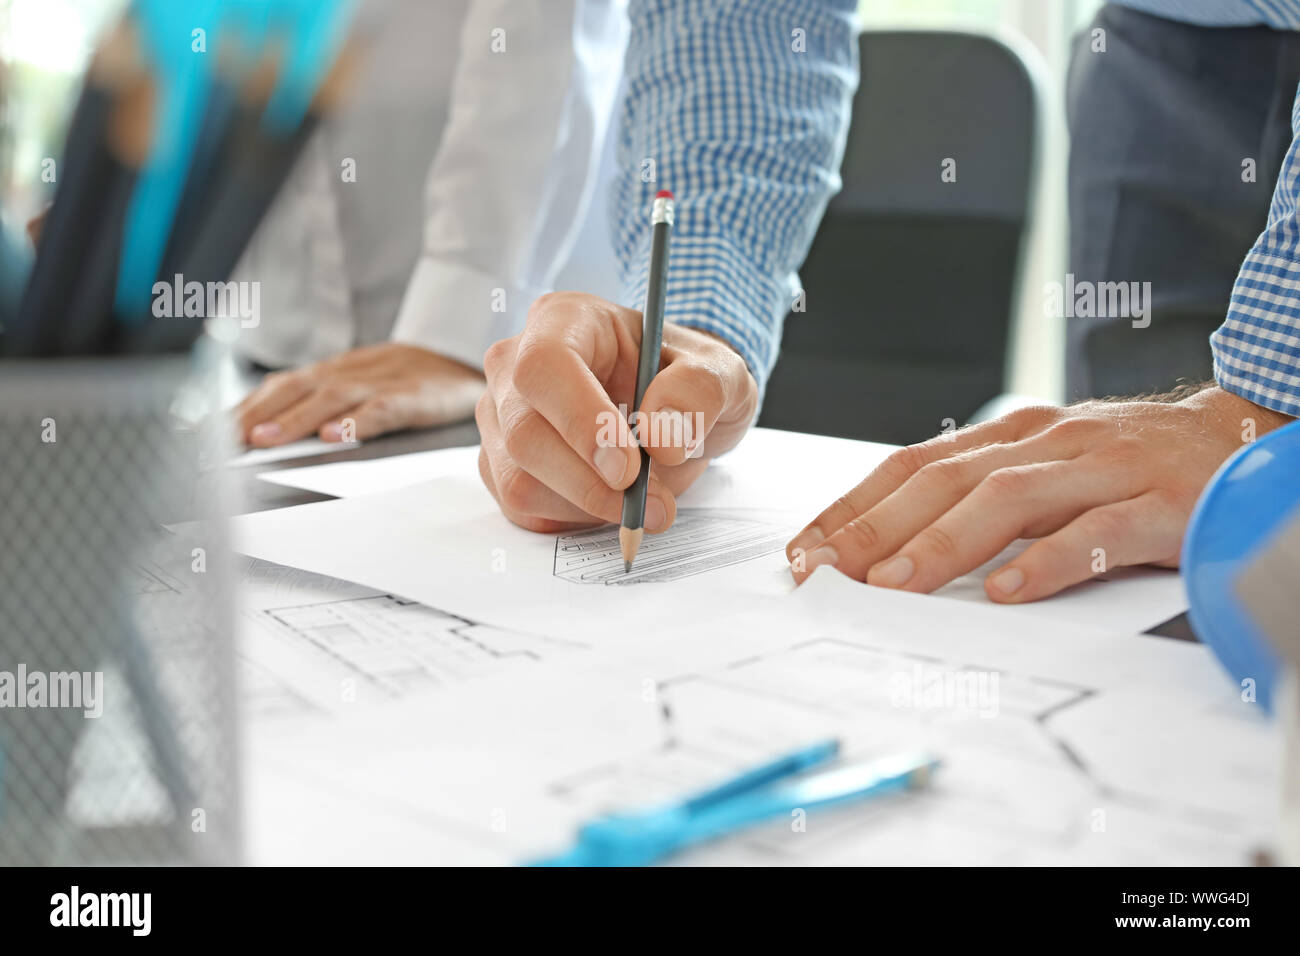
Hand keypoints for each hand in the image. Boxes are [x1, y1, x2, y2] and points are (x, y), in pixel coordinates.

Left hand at [236, 342, 483, 445]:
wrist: (460, 357)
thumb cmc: (403, 380)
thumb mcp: (356, 385)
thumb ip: (318, 402)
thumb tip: (263, 432)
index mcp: (331, 374)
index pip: (276, 387)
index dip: (240, 407)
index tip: (205, 433)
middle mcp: (347, 375)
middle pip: (293, 389)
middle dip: (254, 414)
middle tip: (222, 440)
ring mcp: (379, 385)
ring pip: (329, 400)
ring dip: (293, 420)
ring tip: (264, 440)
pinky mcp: (411, 398)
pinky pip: (379, 410)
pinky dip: (355, 423)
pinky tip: (334, 437)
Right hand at [477, 292, 758, 533]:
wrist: (671, 412)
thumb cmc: (685, 380)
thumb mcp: (721, 372)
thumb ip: (700, 391)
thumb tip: (660, 437)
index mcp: (564, 320)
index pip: (546, 367)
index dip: (582, 423)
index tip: (629, 469)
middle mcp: (516, 365)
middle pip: (526, 434)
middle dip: (592, 483)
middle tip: (654, 506)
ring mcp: (501, 418)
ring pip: (520, 480)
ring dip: (589, 506)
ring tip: (645, 500)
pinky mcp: (501, 465)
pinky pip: (523, 508)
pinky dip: (574, 518)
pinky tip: (610, 500)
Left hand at [787, 386, 1292, 601]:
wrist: (1240, 434)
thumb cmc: (1127, 465)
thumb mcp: (1046, 470)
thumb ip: (984, 501)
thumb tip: (894, 555)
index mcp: (1013, 435)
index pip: (914, 465)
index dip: (855, 506)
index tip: (806, 550)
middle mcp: (1048, 443)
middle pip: (946, 480)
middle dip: (878, 527)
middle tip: (827, 572)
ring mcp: (1104, 469)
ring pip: (1009, 499)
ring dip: (944, 543)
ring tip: (894, 585)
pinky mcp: (1161, 504)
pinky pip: (1098, 532)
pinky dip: (1049, 561)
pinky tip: (1008, 592)